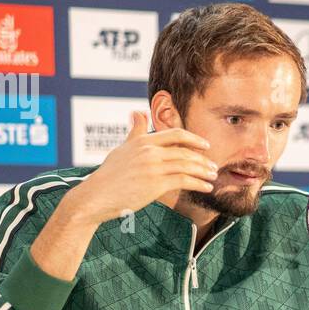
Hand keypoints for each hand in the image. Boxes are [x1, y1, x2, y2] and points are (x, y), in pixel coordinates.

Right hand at [64, 111, 217, 225]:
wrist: (95, 196)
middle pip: (185, 151)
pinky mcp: (155, 184)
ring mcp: (153, 167)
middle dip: (203, 159)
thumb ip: (134, 131)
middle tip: (214, 166)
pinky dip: (199, 183)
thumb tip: (137, 112)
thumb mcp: (121, 149)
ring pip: (187, 165)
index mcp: (143, 141)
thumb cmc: (108, 175)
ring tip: (213, 176)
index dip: (194, 139)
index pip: (175, 134)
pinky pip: (184, 180)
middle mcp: (149, 151)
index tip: (206, 145)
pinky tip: (206, 187)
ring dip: (204, 171)